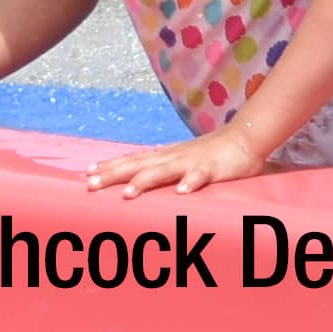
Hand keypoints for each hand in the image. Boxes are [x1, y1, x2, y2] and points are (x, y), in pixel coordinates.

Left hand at [87, 125, 274, 195]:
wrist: (245, 138)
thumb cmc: (211, 154)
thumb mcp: (181, 160)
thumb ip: (161, 170)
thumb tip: (136, 182)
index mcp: (164, 156)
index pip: (132, 160)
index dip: (110, 166)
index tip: (87, 173)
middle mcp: (173, 157)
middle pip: (139, 165)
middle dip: (114, 174)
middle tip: (91, 184)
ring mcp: (191, 162)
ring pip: (164, 171)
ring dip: (145, 181)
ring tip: (128, 193)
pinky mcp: (212, 169)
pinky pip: (200, 176)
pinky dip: (190, 183)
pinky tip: (181, 192)